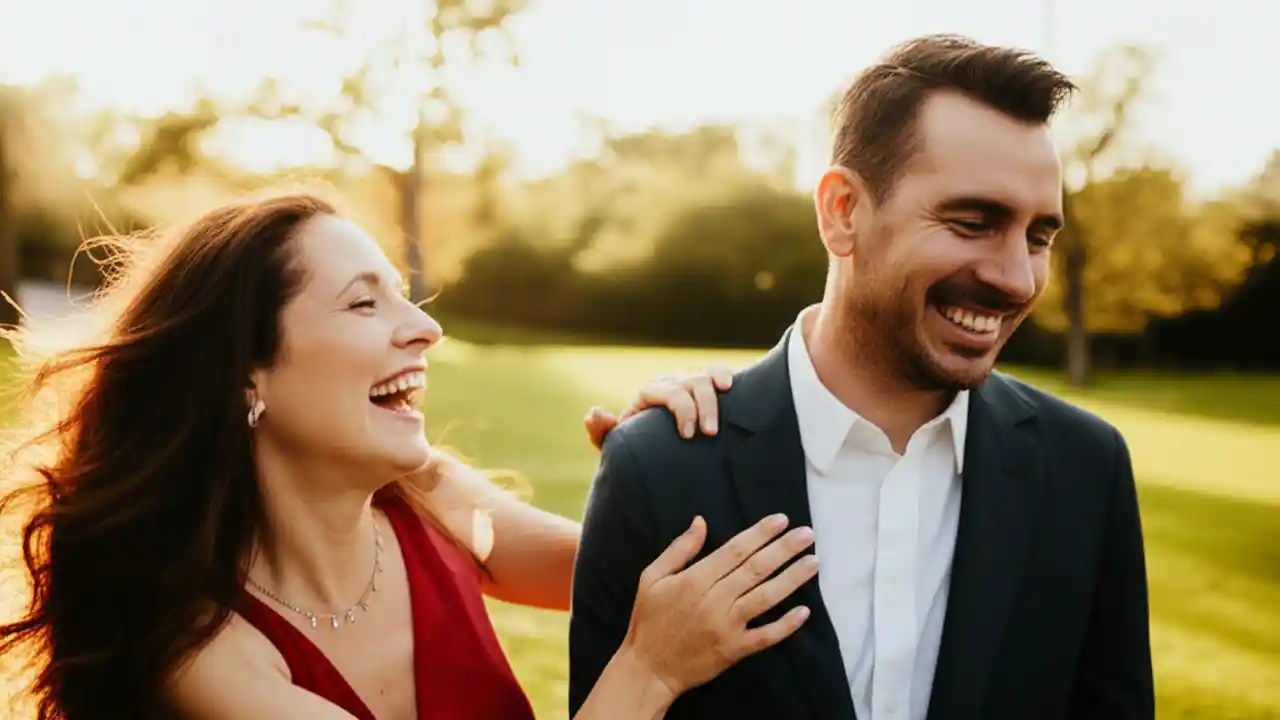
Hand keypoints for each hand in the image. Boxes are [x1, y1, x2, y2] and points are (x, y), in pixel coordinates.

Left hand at [584, 365, 734, 448]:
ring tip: (718, 426)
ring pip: (704, 378)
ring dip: (714, 400)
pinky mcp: (703, 387)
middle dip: (703, 407)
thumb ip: (602, 431)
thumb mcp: (615, 443)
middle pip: (691, 384)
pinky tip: (728, 386)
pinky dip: (722, 374)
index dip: (682, 409)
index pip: (668, 392)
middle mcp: (668, 383)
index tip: (688, 435)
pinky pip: (714, 371)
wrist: (651, 449)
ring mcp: (686, 382)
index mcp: (648, 394)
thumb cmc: (635, 446)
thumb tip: (594, 412)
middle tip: (709, 434)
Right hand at [620, 514, 817, 700]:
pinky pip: (765, 636)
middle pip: (756, 569)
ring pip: (766, 598)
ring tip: (813, 562)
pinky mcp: (734, 649)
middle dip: (784, 549)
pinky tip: (804, 611)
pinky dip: (786, 625)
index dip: (760, 533)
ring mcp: (726, 626)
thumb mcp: (652, 578)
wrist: (649, 669)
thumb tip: (700, 521)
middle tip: (807, 534)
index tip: (781, 520)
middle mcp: (714, 600)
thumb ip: (679, 549)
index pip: (735, 550)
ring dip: (792, 579)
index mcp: (694, 580)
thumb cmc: (649, 621)